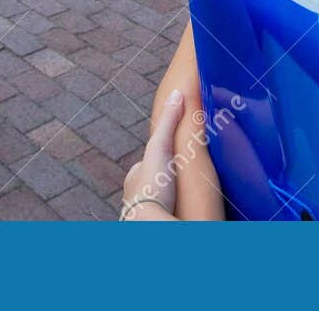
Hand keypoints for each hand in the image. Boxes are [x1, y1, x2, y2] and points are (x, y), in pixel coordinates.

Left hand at [120, 89, 186, 220]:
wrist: (148, 224)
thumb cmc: (152, 186)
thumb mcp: (161, 147)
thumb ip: (169, 122)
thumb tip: (177, 93)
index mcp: (134, 176)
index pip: (147, 162)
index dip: (160, 156)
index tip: (172, 155)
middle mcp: (134, 194)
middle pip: (151, 181)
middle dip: (163, 179)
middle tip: (179, 178)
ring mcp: (143, 211)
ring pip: (156, 201)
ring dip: (167, 199)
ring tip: (183, 199)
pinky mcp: (153, 225)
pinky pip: (162, 217)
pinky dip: (170, 215)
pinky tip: (180, 217)